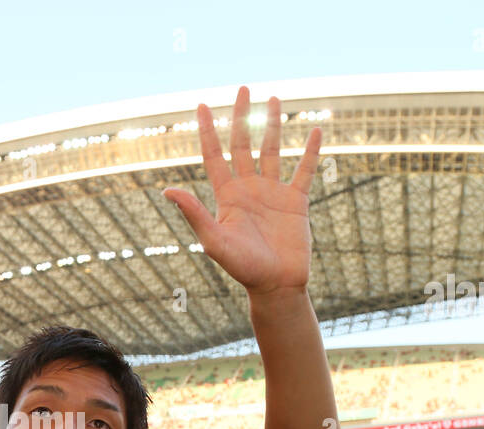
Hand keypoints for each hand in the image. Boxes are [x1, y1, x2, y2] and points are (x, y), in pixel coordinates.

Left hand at [163, 88, 321, 296]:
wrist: (276, 285)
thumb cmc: (242, 268)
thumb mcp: (214, 241)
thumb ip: (194, 214)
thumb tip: (168, 190)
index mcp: (227, 195)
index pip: (214, 155)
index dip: (207, 130)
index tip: (201, 105)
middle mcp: (248, 188)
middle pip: (243, 144)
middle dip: (241, 116)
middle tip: (243, 88)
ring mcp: (273, 193)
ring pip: (272, 150)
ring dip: (273, 125)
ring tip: (273, 99)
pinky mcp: (296, 201)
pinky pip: (304, 171)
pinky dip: (310, 152)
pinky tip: (316, 131)